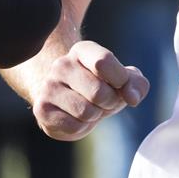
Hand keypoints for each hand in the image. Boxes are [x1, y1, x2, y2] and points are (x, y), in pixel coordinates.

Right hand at [30, 39, 148, 140]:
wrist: (67, 100)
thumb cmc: (100, 87)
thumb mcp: (123, 80)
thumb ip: (136, 84)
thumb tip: (132, 98)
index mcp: (82, 51)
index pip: (104, 61)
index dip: (120, 80)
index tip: (120, 86)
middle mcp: (61, 64)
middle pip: (98, 92)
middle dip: (109, 102)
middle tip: (104, 101)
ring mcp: (48, 86)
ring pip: (86, 111)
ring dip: (95, 115)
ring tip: (89, 108)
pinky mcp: (41, 109)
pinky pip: (74, 126)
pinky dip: (81, 127)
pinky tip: (75, 117)